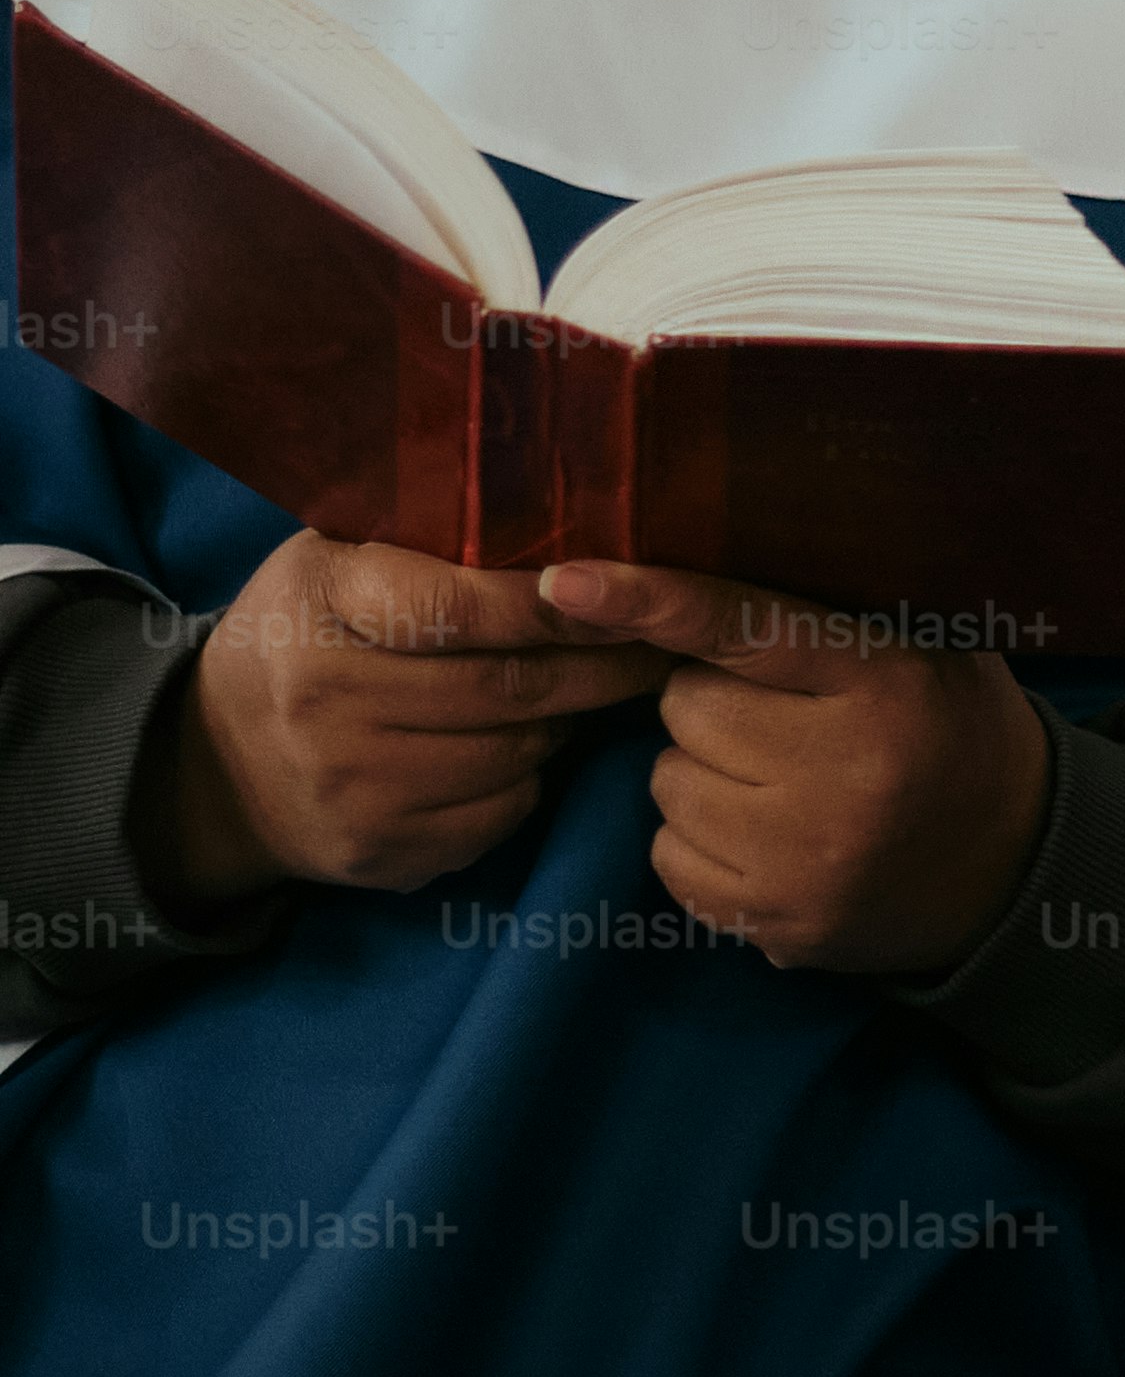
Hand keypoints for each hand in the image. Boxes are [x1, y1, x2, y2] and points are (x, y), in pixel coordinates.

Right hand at [157, 532, 679, 907]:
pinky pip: (500, 814)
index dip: (556, 606)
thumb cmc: (303, 636)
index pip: (459, 607)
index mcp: (319, 605)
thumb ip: (429, 540)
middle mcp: (324, 698)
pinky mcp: (377, 851)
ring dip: (566, 722)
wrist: (213, 766)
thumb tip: (570, 525)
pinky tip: (521, 749)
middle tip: (658, 644)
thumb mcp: (335, 563)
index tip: (628, 593)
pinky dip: (529, 780)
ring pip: (518, 753)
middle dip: (602, 667)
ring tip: (579, 691)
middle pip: (509, 687)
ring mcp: (350, 785)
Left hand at [531, 561, 1050, 976]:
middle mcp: (846, 773)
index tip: (565, 582)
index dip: (654, 601)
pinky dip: (700, 839)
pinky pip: (671, 858)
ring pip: (667, 783)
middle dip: (712, 704)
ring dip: (703, 773)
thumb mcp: (933, 652)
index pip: (750, 629)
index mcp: (890, 685)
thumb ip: (835, 617)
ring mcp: (807, 857)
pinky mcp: (777, 921)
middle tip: (775, 719)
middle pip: (689, 709)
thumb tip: (695, 581)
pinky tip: (765, 835)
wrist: (1017, 866)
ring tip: (777, 782)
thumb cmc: (958, 732)